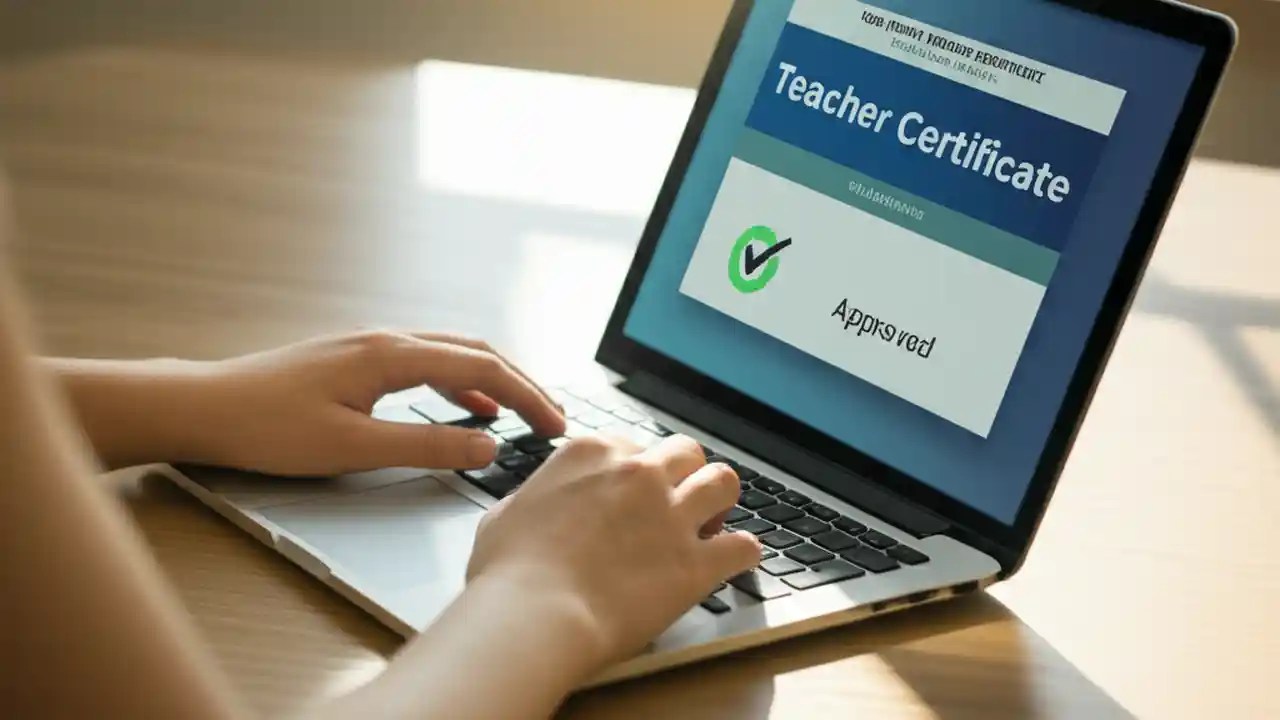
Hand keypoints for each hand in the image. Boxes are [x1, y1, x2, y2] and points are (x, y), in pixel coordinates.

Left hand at [191, 330, 564, 475]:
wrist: (204, 407)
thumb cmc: (266, 427)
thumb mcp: (352, 448)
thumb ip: (424, 446)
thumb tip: (486, 445)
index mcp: (390, 355)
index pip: (481, 367)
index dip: (526, 396)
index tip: (554, 425)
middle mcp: (385, 340)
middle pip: (475, 351)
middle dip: (520, 383)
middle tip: (552, 418)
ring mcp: (370, 347)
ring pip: (452, 353)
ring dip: (492, 379)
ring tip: (521, 412)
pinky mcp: (356, 361)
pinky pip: (426, 362)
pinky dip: (459, 380)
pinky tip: (464, 404)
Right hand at [466, 434, 761, 672]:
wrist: (533, 616)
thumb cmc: (510, 573)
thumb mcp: (505, 515)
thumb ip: (535, 499)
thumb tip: (535, 505)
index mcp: (592, 454)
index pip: (634, 446)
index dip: (636, 474)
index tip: (632, 496)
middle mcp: (639, 474)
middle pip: (686, 452)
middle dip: (684, 475)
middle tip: (675, 504)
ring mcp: (672, 515)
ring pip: (724, 482)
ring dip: (720, 502)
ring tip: (710, 524)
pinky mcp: (695, 563)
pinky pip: (744, 547)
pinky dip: (743, 554)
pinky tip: (733, 563)